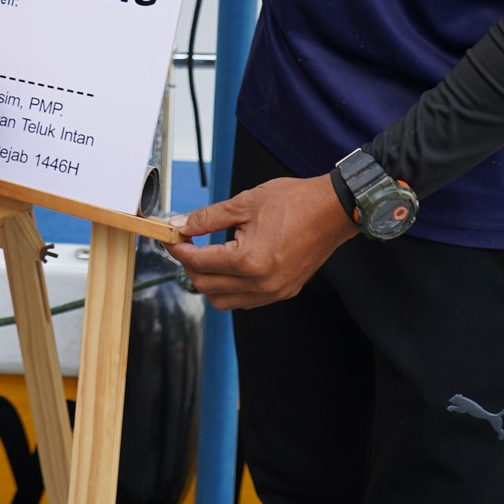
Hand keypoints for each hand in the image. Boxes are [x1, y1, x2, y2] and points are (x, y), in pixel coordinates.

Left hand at [167, 176, 356, 310]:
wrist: (332, 210)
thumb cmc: (294, 202)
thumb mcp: (244, 203)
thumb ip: (207, 218)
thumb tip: (180, 225)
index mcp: (249, 261)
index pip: (200, 262)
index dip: (179, 249)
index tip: (171, 238)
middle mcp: (261, 283)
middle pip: (206, 286)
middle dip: (190, 265)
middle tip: (185, 243)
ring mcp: (274, 292)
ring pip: (224, 301)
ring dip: (208, 282)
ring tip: (206, 256)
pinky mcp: (284, 292)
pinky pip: (245, 300)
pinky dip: (230, 289)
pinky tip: (229, 267)